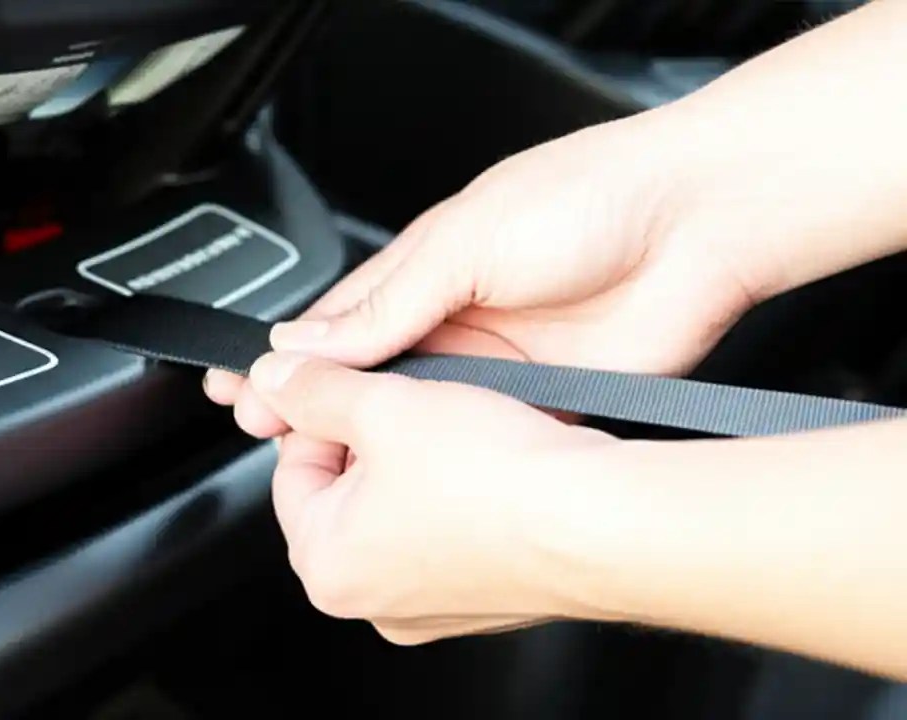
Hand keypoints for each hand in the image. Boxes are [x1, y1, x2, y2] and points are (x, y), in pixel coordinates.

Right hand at [205, 110, 758, 437]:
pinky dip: (454, 458)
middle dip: (318, 408)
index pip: (335, 324)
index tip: (242, 389)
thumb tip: (309, 339)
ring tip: (334, 458)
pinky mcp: (542, 404)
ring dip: (381, 439)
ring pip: (421, 418)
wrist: (694, 225)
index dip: (288, 360)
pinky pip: (484, 440)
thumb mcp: (462, 242)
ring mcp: (497, 366)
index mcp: (422, 271)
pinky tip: (424, 470)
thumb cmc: (584, 200)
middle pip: (370, 379)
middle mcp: (454, 321)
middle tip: (268, 432)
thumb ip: (386, 301)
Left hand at [248, 351, 618, 643]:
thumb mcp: (384, 404)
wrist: (600, 522)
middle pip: (341, 493)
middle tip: (407, 404)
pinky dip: (459, 495)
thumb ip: (315, 387)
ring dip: (414, 462)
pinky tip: (487, 463)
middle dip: (369, 441)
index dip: (319, 414)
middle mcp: (372, 602)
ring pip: (398, 510)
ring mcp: (431, 609)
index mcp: (326, 565)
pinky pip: (449, 533)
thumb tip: (276, 380)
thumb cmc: (499, 481)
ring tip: (451, 427)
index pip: (289, 469)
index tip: (348, 386)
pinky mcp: (483, 600)